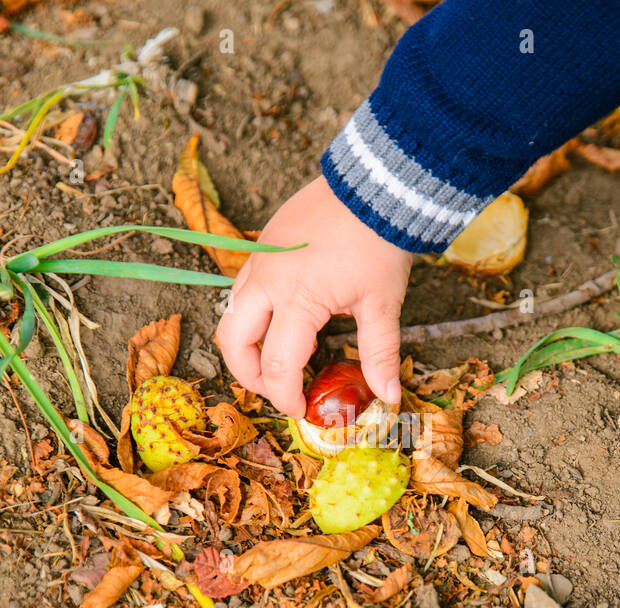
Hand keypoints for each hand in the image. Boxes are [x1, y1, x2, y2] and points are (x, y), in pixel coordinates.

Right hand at [215, 175, 413, 416]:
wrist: (373, 185)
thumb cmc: (378, 244)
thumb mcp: (383, 304)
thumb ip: (379, 354)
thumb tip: (387, 396)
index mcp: (297, 300)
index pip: (277, 366)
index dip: (285, 397)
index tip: (302, 409)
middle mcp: (267, 281)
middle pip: (233, 343)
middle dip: (249, 375)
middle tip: (276, 389)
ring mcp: (260, 260)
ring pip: (231, 313)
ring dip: (246, 344)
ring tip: (276, 358)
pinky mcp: (262, 245)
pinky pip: (243, 287)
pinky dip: (253, 314)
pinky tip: (283, 320)